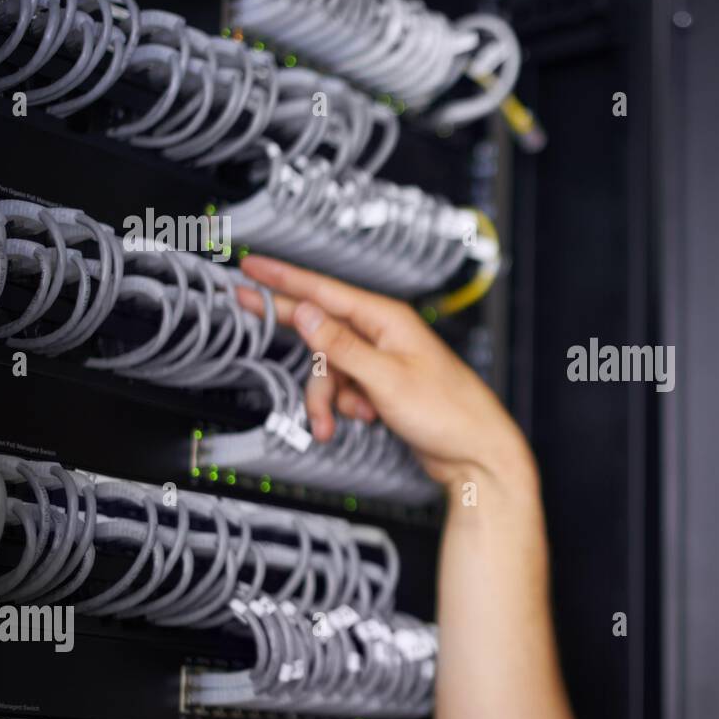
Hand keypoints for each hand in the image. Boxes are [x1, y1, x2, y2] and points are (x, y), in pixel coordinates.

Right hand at [236, 255, 534, 492]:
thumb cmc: (448, 413)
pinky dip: (344, 407)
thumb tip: (305, 312)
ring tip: (333, 423)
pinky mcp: (383, 387)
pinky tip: (363, 419)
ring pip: (329, 369)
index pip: (324, 292)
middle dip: (289, 332)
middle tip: (242, 307)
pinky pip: (345, 389)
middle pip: (321, 326)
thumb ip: (341, 346)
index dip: (285, 278)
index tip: (252, 265)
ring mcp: (383, 362)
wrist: (476, 453)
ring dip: (326, 398)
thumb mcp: (386, 379)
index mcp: (388, 320)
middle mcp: (384, 335)